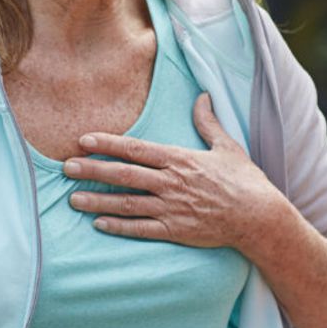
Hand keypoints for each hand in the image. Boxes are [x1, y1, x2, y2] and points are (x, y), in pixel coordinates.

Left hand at [63, 92, 282, 251]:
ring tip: (72, 200)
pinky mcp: (176, 231)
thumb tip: (201, 96)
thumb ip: (208, 122)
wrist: (260, 217)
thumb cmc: (245, 181)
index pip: (136, 149)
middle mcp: (172, 183)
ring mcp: (172, 208)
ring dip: (98, 201)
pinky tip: (99, 224)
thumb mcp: (227, 146)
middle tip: (66, 168)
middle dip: (93, 170)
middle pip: (124, 175)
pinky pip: (142, 229)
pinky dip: (120, 227)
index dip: (108, 144)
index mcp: (180, 159)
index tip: (84, 140)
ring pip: (127, 203)